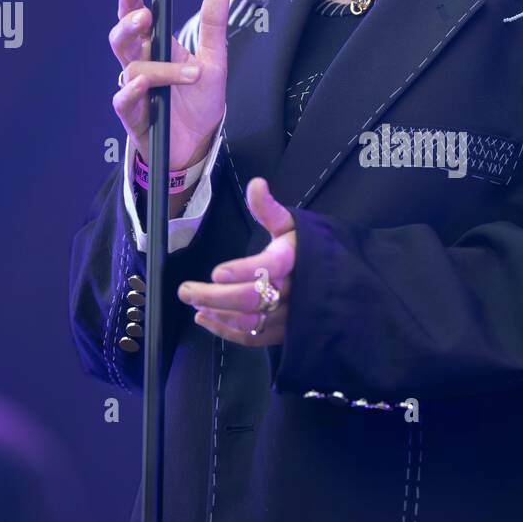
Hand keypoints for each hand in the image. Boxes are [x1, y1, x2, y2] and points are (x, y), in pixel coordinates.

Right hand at [110, 0, 229, 171]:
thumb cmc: (200, 101)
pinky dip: (132, 92)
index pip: (136, 21)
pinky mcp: (133, 116)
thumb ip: (213, 28)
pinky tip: (143, 86)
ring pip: (130, 70)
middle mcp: (140, 67)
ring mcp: (134, 91)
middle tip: (145, 16)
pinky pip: (123, 101)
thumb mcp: (214, 63)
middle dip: (129, 25)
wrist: (200, 142)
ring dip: (161, 69)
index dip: (129, 3)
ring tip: (192, 75)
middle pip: (121, 40)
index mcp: (156, 50)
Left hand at [177, 178, 296, 346]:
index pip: (268, 268)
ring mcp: (288, 316)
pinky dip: (225, 332)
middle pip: (251, 299)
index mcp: (293, 260)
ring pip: (249, 321)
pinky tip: (204, 320)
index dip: (242, 271)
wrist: (337, 282)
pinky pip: (252, 338)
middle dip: (215, 296)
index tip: (216, 272)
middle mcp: (292, 291)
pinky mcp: (282, 333)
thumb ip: (269, 209)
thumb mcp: (291, 225)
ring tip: (194, 303)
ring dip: (217, 313)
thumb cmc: (305, 249)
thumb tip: (256, 184)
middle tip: (185, 290)